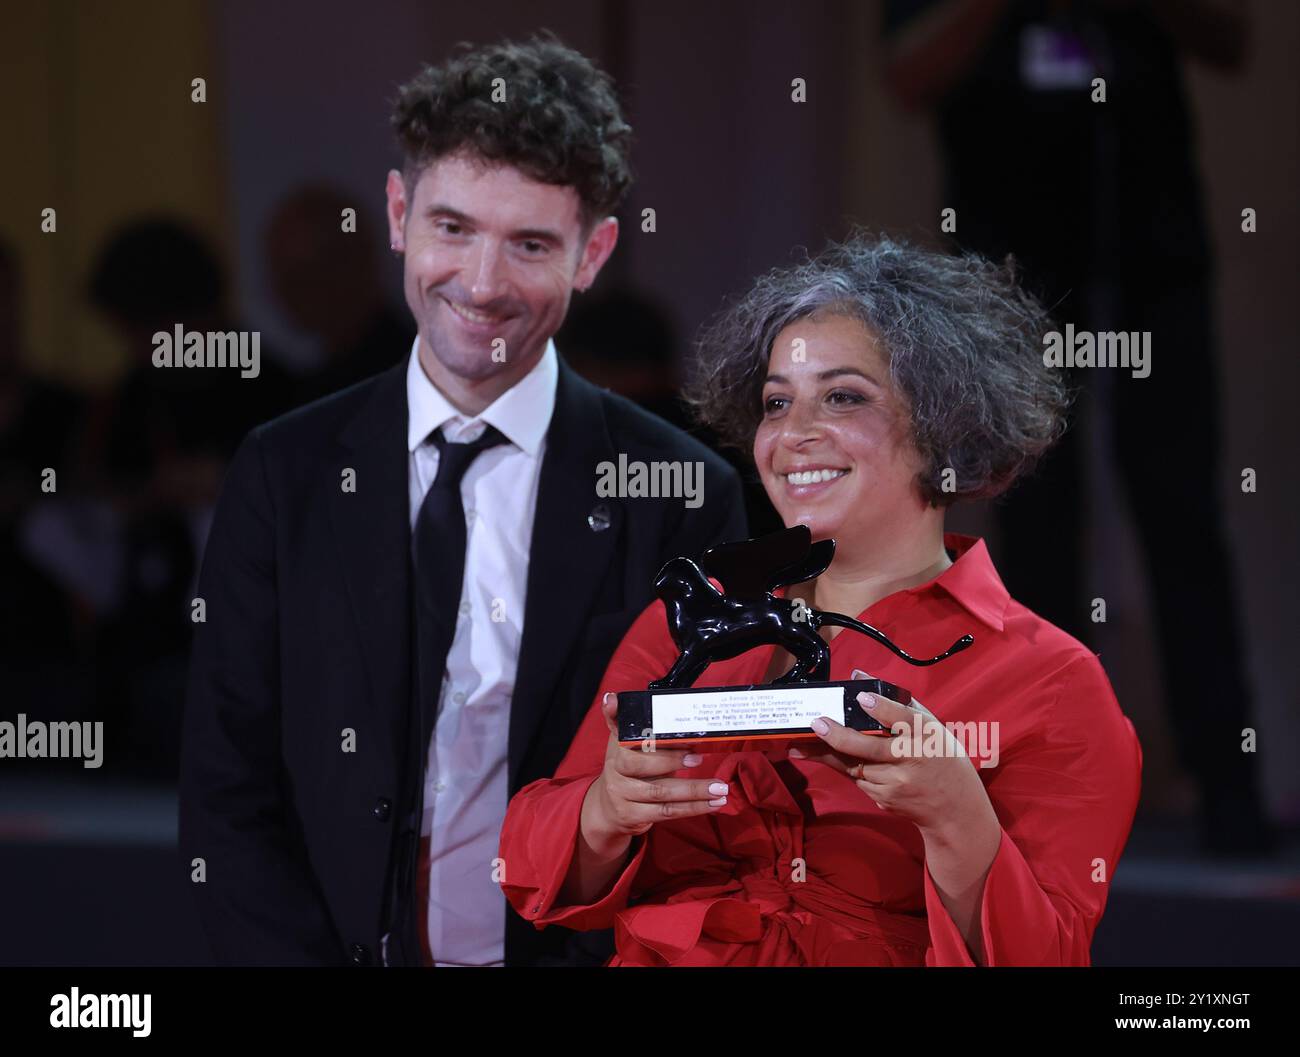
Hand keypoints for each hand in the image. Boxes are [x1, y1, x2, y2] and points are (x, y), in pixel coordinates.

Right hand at [581, 693, 729, 852]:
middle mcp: (615, 770)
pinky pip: (666, 812)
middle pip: (641, 765)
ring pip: (660, 792)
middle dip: (672, 761)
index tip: (678, 737)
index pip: (632, 739)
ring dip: (694, 790)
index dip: (652, 737)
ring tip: (719, 787)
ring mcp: (622, 795)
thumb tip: (613, 699)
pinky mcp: (633, 816)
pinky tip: (712, 803)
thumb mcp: (624, 744)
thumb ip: (629, 722)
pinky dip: (692, 808)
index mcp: (616, 746)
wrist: (608, 809)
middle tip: (699, 759)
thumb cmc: (628, 769)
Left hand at [787, 671, 992, 838]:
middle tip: (816, 724)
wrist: (954, 809)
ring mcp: (896, 783)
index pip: (903, 718)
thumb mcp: (929, 726)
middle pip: (870, 748)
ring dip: (827, 754)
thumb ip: (895, 701)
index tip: (861, 698)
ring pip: (854, 765)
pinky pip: (858, 779)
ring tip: (798, 745)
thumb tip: (859, 676)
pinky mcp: (885, 799)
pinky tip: (827, 758)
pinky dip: (844, 767)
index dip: (882, 708)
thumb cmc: (940, 757)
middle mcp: (910, 759)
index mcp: (925, 734)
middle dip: (839, 737)